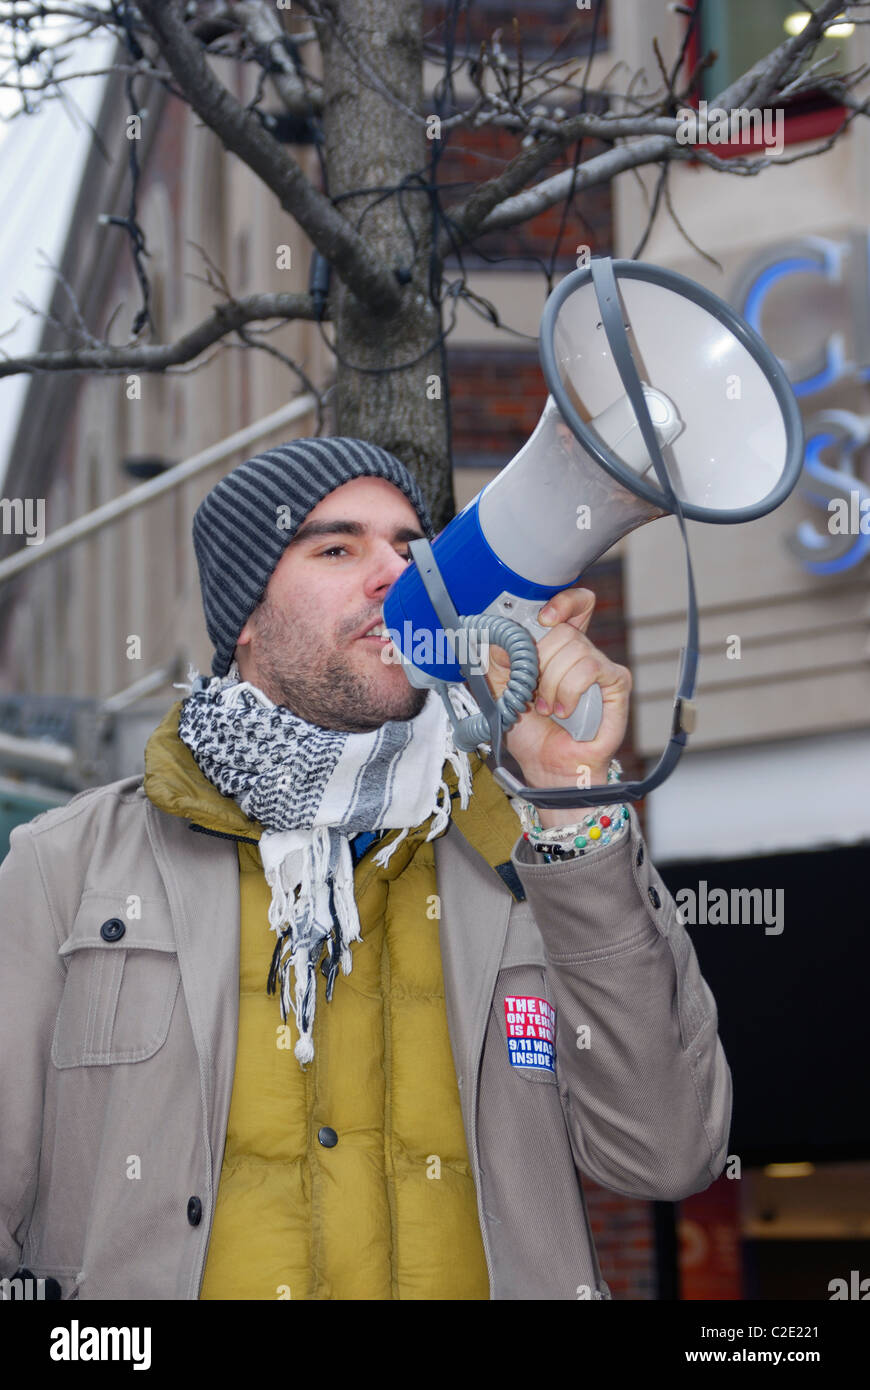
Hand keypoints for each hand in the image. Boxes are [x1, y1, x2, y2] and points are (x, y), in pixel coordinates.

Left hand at [485, 587, 630, 824]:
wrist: (547, 765)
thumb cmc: (530, 731)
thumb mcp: (500, 688)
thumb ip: (496, 658)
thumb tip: (497, 633)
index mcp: (558, 648)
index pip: (576, 605)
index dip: (563, 602)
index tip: (542, 618)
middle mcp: (583, 653)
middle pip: (566, 629)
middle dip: (540, 661)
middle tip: (534, 689)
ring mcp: (602, 667)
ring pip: (575, 648)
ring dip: (551, 684)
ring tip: (548, 708)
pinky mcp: (616, 683)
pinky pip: (590, 668)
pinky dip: (569, 691)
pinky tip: (564, 710)